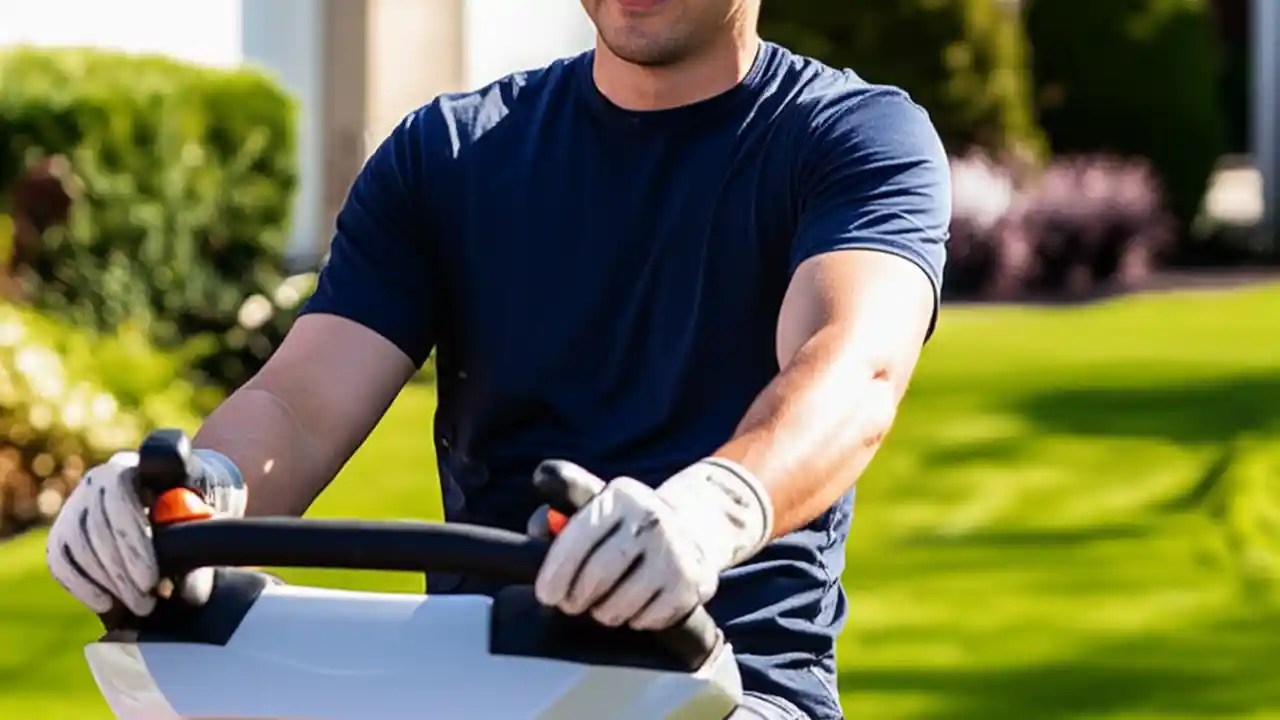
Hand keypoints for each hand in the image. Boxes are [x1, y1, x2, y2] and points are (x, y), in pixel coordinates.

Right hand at [45, 448, 245, 616]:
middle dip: (121, 573)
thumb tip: (187, 592)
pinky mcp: (66, 528)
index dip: (132, 542)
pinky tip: (105, 603)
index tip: (151, 579)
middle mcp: (100, 478)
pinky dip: (79, 584)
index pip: (121, 499)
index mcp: (137, 464)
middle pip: (97, 527)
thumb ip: (202, 541)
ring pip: (76, 545)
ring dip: (104, 582)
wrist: (191, 491)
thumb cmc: (206, 495)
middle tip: (147, 603)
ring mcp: (79, 502)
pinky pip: (60, 558)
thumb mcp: (215, 508)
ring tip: (137, 606)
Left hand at [531, 458, 772, 630]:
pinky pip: (648, 618)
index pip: (579, 537)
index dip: (556, 571)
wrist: (691, 531)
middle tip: (570, 605)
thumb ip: (558, 520)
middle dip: (574, 598)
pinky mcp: (692, 582)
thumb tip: (540, 531)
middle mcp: (651, 517)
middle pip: (597, 575)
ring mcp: (674, 550)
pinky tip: (633, 609)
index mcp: (620, 496)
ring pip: (620, 603)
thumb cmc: (626, 528)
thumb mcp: (596, 511)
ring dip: (603, 613)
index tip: (546, 593)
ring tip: (601, 607)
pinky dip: (634, 621)